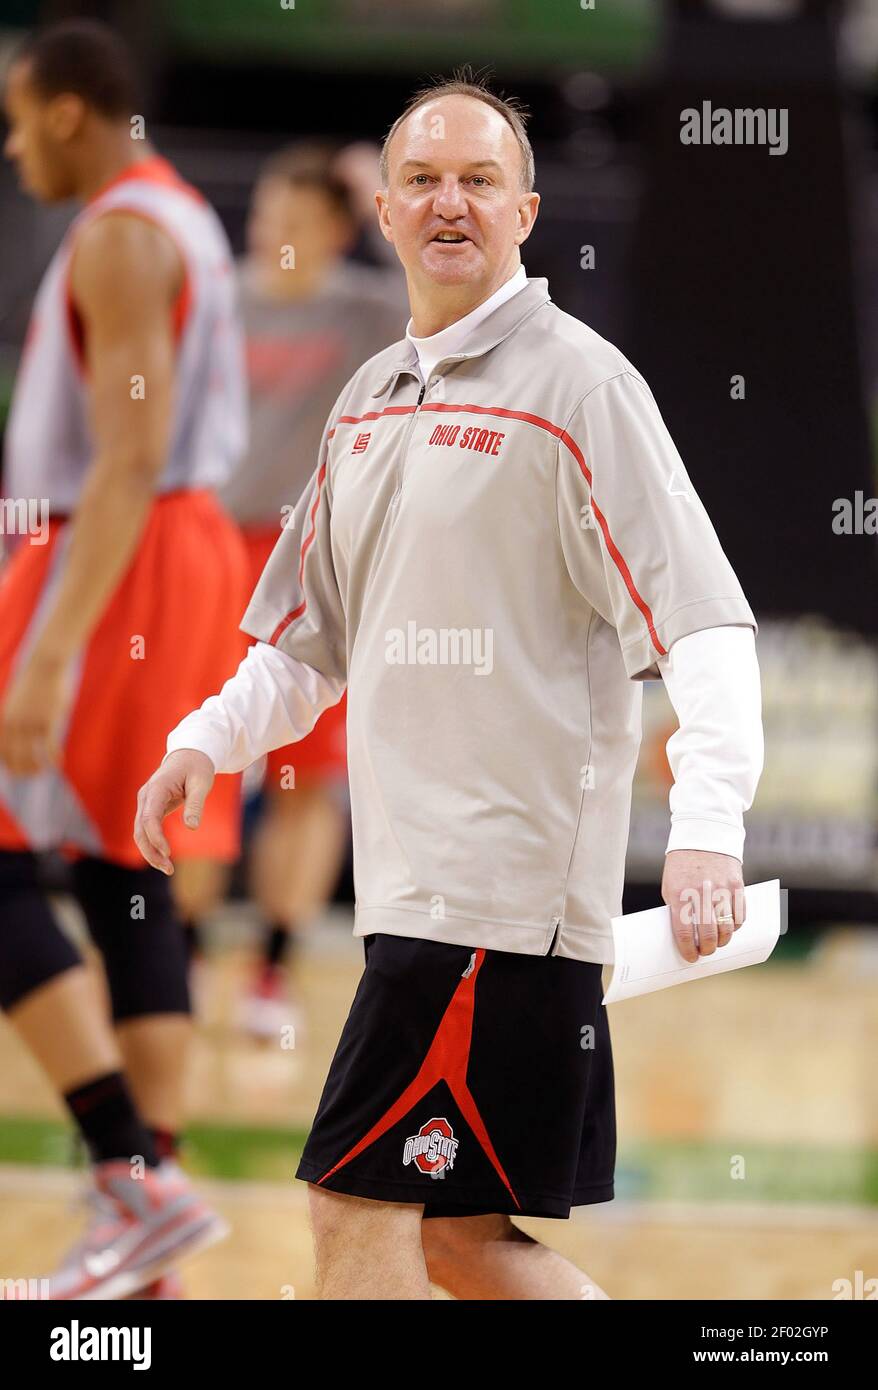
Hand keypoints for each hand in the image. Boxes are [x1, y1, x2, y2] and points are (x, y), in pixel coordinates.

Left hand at [0, 653, 74, 774]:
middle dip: (22, 771)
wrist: (45, 665)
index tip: (16, 771)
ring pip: (30, 756)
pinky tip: (58, 763)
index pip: (0, 751)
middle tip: (32, 774)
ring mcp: (30, 723)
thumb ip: (14, 719)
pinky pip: (48, 747)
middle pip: (13, 758)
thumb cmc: (34, 683)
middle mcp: (13, 724)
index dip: (8, 765)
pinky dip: (53, 759)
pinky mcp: (47, 721)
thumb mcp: (17, 702)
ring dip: (36, 768)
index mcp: (3, 719)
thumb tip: (18, 737)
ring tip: (43, 771)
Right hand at [134, 749, 214, 874]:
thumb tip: (192, 827)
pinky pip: (147, 830)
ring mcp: (146, 803)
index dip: (156, 837)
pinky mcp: (151, 808)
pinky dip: (153, 845)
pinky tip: (164, 858)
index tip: (168, 853)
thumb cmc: (197, 766)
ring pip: (140, 832)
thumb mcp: (202, 782)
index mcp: (157, 788)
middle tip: (168, 869)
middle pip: (140, 829)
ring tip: (168, 869)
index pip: (149, 817)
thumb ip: (196, 804)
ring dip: (151, 852)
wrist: (190, 755)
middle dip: (151, 851)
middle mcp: (146, 796)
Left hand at [661, 849, 744, 963]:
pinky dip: (735, 925)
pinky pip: (740, 915)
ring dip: (723, 940)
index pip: (684, 933)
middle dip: (708, 949)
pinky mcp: (737, 885)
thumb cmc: (682, 865)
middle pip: (709, 935)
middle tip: (705, 952)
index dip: (689, 950)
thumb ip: (677, 910)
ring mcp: (722, 890)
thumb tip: (685, 936)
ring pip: (728, 928)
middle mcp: (702, 894)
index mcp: (680, 895)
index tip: (691, 957)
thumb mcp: (670, 886)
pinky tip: (729, 926)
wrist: (703, 836)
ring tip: (718, 941)